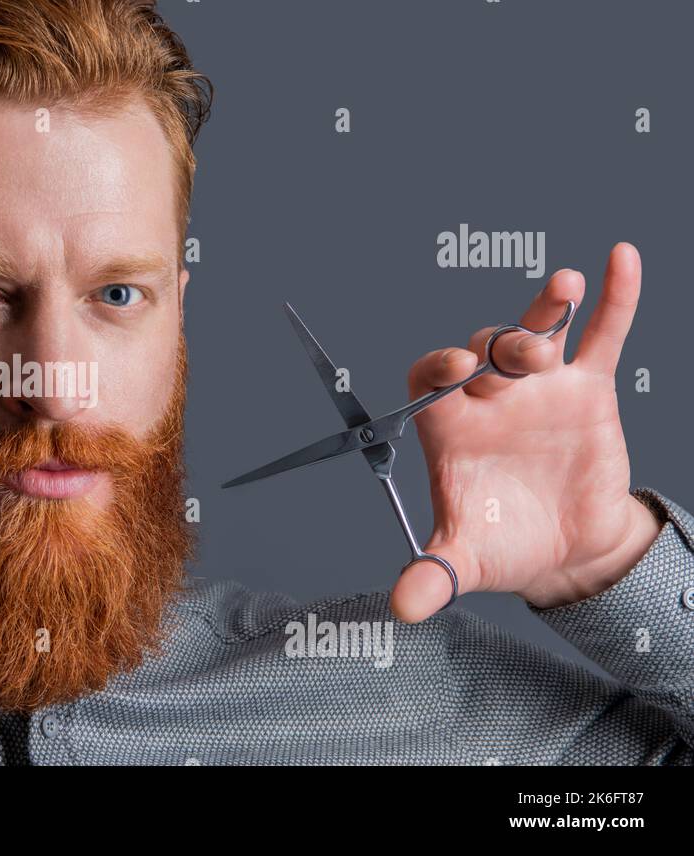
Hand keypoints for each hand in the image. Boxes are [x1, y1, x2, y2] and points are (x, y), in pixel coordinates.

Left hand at [391, 243, 660, 622]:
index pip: (428, 377)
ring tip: (561, 293)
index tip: (453, 369)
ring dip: (544, 312)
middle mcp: (489, 397)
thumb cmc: (504, 545)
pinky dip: (613, 298)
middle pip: (484, 350)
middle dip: (499, 346)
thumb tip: (402, 607)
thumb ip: (433, 577)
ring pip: (536, 334)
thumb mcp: (466, 562)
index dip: (437, 365)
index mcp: (451, 426)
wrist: (564, 551)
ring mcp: (539, 389)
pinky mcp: (588, 390)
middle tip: (517, 360)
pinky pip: (602, 335)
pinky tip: (619, 258)